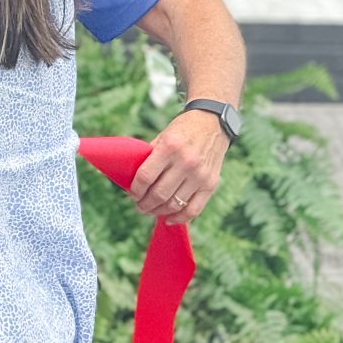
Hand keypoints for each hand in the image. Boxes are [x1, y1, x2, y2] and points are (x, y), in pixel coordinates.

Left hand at [129, 107, 229, 224]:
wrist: (211, 123)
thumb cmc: (181, 130)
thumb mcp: (161, 137)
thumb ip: (149, 157)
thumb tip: (132, 180)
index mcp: (169, 148)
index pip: (146, 176)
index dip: (135, 190)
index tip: (131, 194)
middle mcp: (186, 162)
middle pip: (159, 193)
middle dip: (145, 204)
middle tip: (138, 206)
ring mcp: (200, 175)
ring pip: (175, 204)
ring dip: (159, 212)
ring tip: (150, 211)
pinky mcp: (211, 184)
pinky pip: (194, 209)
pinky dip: (180, 218)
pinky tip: (169, 219)